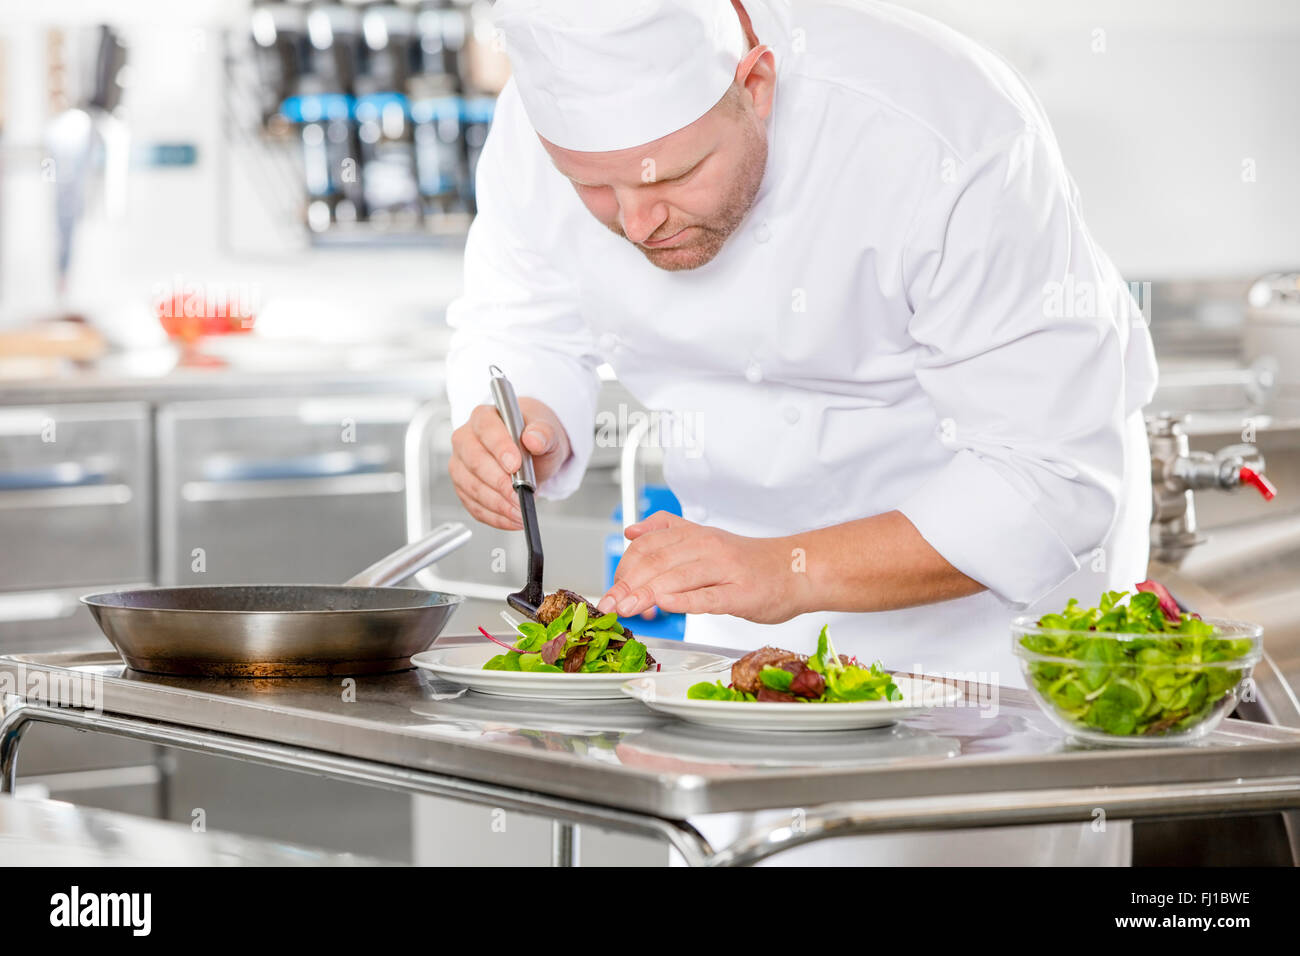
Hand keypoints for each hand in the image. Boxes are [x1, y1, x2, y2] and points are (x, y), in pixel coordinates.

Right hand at [448, 398, 570, 530]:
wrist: (532, 451)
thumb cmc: (534, 437)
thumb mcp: (548, 432)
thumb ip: (543, 434)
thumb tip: (534, 439)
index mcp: (484, 417)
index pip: (486, 429)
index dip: (499, 448)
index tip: (515, 465)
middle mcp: (466, 439)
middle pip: (475, 461)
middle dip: (499, 482)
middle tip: (519, 495)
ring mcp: (461, 464)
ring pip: (471, 486)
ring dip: (497, 503)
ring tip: (519, 511)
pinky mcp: (463, 487)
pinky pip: (473, 506)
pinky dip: (494, 516)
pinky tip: (511, 518)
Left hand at [596, 511, 804, 623]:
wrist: (797, 570)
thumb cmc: (749, 563)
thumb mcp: (706, 538)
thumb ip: (668, 532)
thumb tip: (631, 531)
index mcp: (695, 535)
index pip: (648, 546)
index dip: (624, 568)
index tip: (612, 590)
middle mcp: (707, 547)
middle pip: (656, 562)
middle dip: (627, 585)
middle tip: (610, 604)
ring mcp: (725, 569)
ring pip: (677, 577)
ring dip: (646, 594)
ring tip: (627, 609)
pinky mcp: (740, 593)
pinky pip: (708, 596)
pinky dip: (684, 600)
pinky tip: (666, 605)